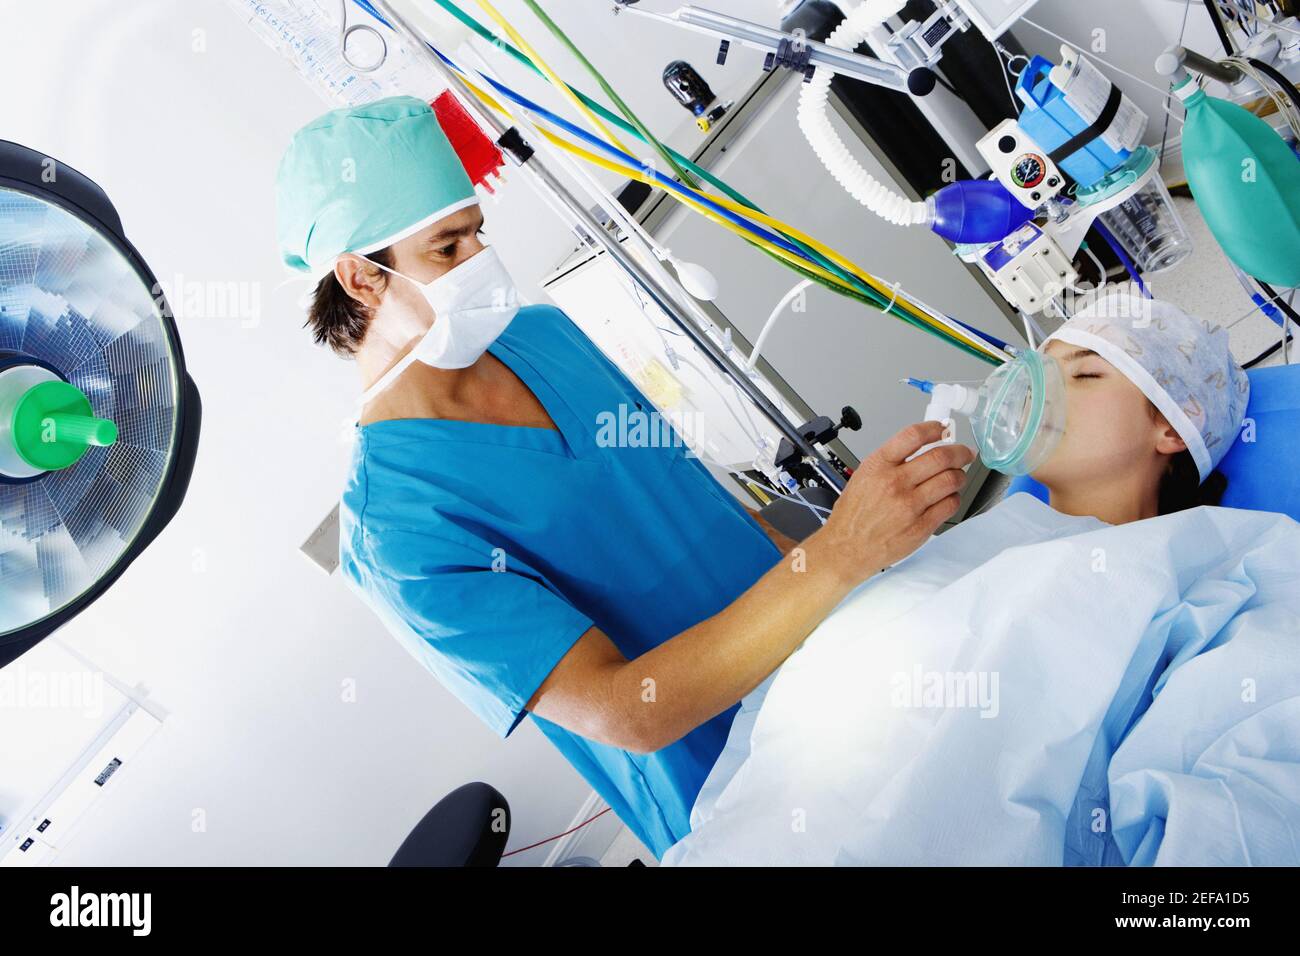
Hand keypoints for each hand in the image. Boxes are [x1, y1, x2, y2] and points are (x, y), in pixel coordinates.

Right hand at [815, 421, 974, 580]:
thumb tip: (921, 448)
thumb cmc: (854, 515)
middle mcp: (894, 483)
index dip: (934, 428)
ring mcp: (909, 506)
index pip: (913, 436)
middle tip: (964, 453)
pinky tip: (947, 497)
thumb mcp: (863, 476)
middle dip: (959, 452)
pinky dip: (954, 498)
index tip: (943, 428)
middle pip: (940, 457)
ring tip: (957, 476)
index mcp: (878, 466)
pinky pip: (950, 505)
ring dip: (959, 475)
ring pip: (951, 480)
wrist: (847, 547)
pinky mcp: (921, 526)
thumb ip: (891, 461)